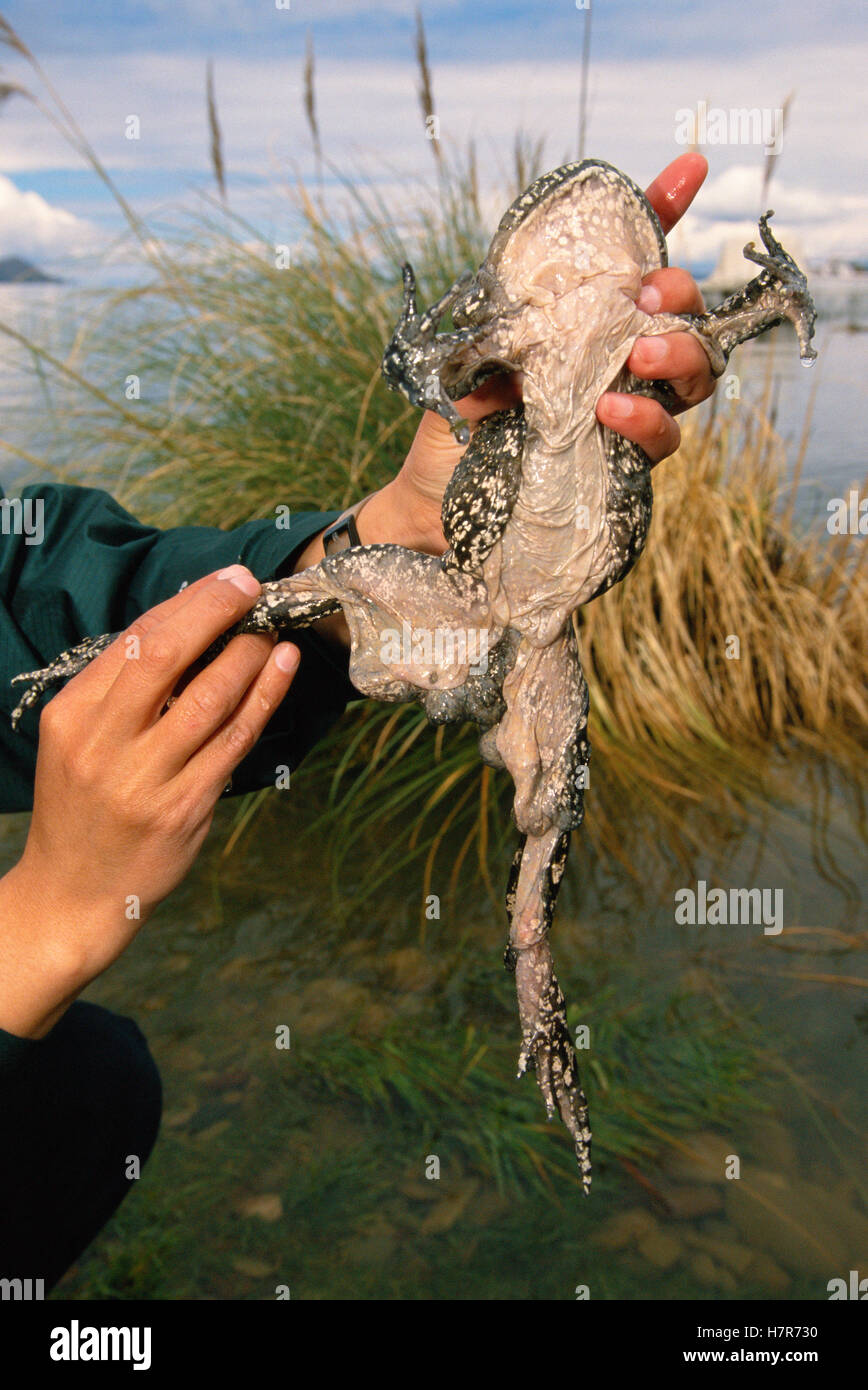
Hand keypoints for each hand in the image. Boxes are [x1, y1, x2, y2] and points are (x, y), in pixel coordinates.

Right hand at [0, 566, 299, 1037]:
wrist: (73, 894)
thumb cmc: (82, 806)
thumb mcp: (77, 741)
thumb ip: (120, 690)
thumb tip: (188, 624)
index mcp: (72, 716)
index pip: (134, 642)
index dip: (187, 604)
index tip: (226, 580)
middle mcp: (104, 745)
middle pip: (165, 658)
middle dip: (215, 612)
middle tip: (252, 587)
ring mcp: (145, 780)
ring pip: (209, 698)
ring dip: (248, 655)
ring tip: (272, 630)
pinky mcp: (185, 808)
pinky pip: (235, 740)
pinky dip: (264, 697)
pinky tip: (282, 667)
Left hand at [378, 151, 713, 552]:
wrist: (430, 505)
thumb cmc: (450, 426)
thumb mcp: (466, 359)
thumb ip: (500, 326)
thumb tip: (530, 304)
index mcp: (578, 324)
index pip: (629, 260)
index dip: (662, 209)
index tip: (690, 166)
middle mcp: (613, 363)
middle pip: (681, 315)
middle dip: (680, 295)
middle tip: (648, 297)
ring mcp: (624, 413)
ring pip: (692, 375)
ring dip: (677, 354)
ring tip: (638, 357)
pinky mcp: (621, 466)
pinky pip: (662, 437)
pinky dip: (646, 420)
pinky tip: (613, 411)